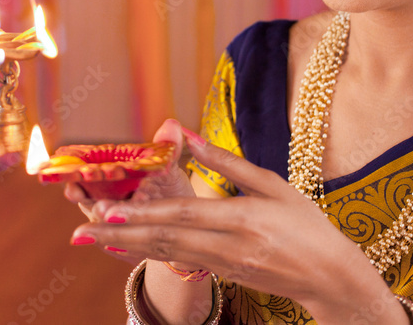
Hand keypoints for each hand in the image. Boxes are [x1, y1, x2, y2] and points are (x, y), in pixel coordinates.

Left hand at [71, 130, 404, 323]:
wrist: (330, 277)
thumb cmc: (305, 223)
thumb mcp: (272, 184)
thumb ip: (227, 161)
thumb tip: (187, 135)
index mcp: (243, 219)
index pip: (184, 215)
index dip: (145, 214)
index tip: (111, 209)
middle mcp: (228, 246)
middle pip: (165, 239)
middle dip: (119, 235)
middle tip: (81, 231)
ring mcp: (223, 266)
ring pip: (165, 254)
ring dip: (125, 246)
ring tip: (91, 237)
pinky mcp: (222, 275)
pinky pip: (177, 263)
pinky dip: (146, 255)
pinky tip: (123, 248)